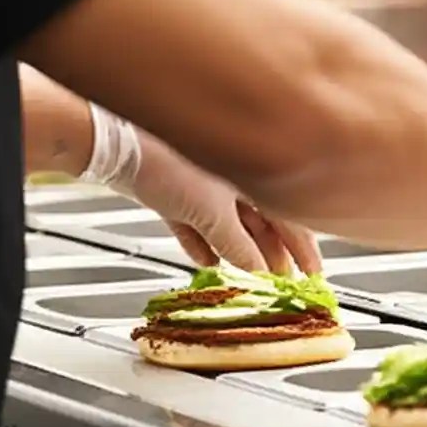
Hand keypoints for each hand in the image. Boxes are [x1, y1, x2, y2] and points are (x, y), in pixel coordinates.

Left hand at [82, 104, 321, 273]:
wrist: (112, 146)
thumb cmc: (165, 163)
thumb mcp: (211, 214)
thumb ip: (239, 246)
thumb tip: (261, 272)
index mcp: (251, 173)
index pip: (290, 216)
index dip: (304, 247)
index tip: (314, 273)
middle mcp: (231, 178)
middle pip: (264, 222)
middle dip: (276, 253)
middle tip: (288, 281)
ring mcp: (202, 185)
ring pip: (232, 226)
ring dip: (243, 252)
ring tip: (255, 277)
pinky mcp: (172, 193)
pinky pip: (194, 224)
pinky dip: (203, 243)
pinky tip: (208, 261)